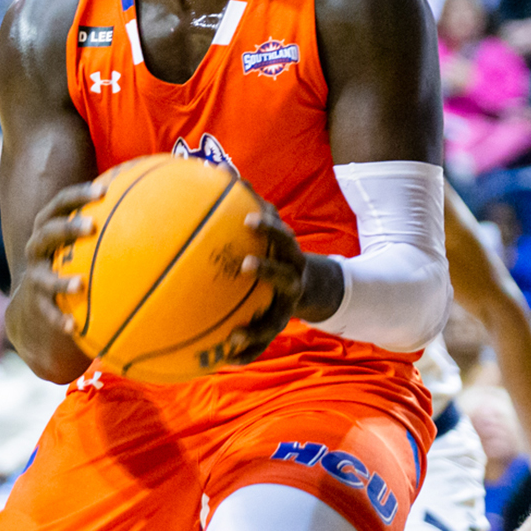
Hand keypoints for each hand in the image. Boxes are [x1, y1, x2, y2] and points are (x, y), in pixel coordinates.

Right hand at [17, 182, 102, 336]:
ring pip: (43, 276)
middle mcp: (38, 246)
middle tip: (91, 226)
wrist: (36, 289)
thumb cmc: (72, 253)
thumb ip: (108, 219)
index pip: (61, 203)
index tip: (103, 191)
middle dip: (68, 228)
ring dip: (60, 281)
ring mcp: (35, 274)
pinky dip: (58, 318)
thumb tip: (152, 199)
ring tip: (79, 285)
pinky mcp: (36, 300)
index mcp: (50, 225)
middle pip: (48, 232)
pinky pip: (47, 310)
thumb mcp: (83, 236)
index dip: (79, 195)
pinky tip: (74, 327)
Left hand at [222, 207, 310, 365]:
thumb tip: (223, 168)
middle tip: (244, 265)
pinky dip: (244, 354)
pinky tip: (221, 363)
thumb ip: (250, 204)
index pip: (283, 238)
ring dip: (255, 331)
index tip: (247, 220)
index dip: (268, 229)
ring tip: (234, 336)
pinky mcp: (276, 327)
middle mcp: (291, 281)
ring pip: (274, 322)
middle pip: (283, 275)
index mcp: (289, 256)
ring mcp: (286, 308)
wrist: (308, 287)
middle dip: (266, 270)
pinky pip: (261, 346)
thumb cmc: (276, 252)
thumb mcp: (270, 230)